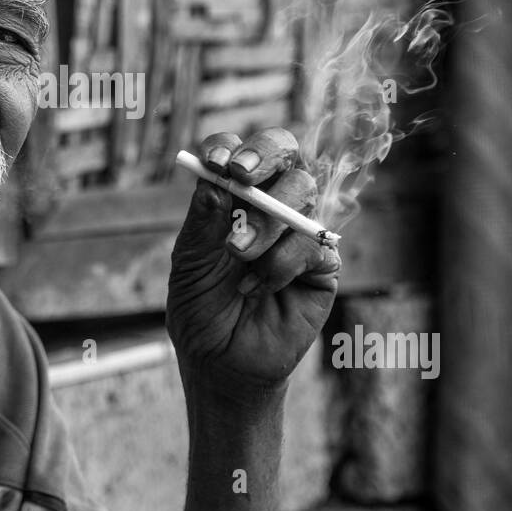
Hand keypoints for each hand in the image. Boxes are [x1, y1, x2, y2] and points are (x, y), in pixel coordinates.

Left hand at [166, 127, 341, 399]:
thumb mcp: (189, 264)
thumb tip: (212, 181)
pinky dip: (281, 263)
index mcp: (232, 195)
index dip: (230, 146)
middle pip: (283, 153)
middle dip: (263, 156)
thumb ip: (202, 223)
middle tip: (241, 176)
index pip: (238, 150)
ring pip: (301, 192)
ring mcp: (298, 230)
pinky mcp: (322, 264)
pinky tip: (256, 287)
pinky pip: (312, 243)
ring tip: (239, 254)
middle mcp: (269, 203)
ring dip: (266, 221)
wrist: (222, 363)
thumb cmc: (202, 309)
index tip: (215, 163)